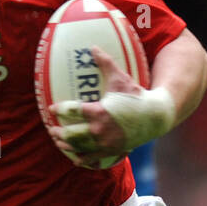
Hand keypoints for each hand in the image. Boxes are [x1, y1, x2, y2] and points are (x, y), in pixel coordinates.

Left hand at [46, 47, 172, 168]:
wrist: (155, 115)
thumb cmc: (137, 95)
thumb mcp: (120, 78)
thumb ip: (105, 63)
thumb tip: (92, 47)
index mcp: (99, 111)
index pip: (72, 110)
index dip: (59, 110)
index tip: (52, 108)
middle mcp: (100, 129)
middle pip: (71, 134)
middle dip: (58, 132)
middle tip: (51, 129)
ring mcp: (105, 143)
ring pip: (79, 147)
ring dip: (66, 145)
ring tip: (58, 141)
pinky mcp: (112, 151)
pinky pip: (93, 158)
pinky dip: (82, 158)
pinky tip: (75, 158)